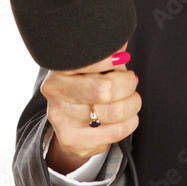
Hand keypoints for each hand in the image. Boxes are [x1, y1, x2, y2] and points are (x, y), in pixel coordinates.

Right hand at [40, 45, 140, 173]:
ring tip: (131, 100)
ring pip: (115, 111)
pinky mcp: (71, 139)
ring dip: (132, 104)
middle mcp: (55, 91)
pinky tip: (126, 118)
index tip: (123, 59)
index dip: (111, 59)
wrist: (71, 120)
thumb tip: (121, 46)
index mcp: (60, 67)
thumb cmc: (88, 83)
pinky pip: (116, 131)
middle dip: (128, 84)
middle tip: (132, 81)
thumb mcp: (94, 64)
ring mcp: (60, 117)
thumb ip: (106, 54)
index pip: (89, 61)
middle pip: (105, 89)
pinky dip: (130, 123)